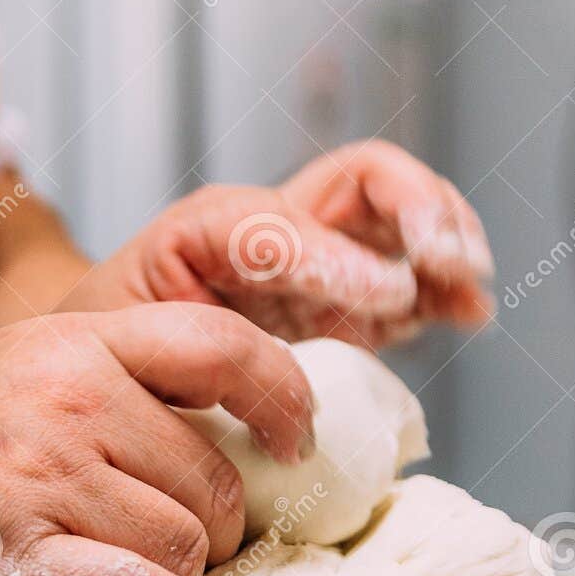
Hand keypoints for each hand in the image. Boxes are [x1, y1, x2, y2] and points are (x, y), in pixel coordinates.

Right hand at [0, 304, 313, 575]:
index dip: (281, 396)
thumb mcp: (25, 368)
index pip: (221, 346)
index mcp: (75, 339)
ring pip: (184, 548)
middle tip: (159, 540)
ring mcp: (37, 474)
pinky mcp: (11, 557)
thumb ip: (122, 384)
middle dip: (208, 527)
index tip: (295, 442)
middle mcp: (64, 396)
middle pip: (215, 480)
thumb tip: (239, 436)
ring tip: (114, 569)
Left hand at [64, 140, 493, 348]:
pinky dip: (447, 290)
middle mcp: (277, 234)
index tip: (384, 297)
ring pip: (399, 216)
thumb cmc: (107, 357)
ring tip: (467, 279)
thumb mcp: (127, 349)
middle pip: (363, 178)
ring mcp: (321, 268)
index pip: (280, 222)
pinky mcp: (349, 310)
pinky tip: (470, 312)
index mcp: (209, 232)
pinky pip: (411, 282)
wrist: (104, 372)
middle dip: (415, 205)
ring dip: (445, 235)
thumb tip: (291, 397)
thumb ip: (197, 356)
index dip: (334, 257)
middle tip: (442, 257)